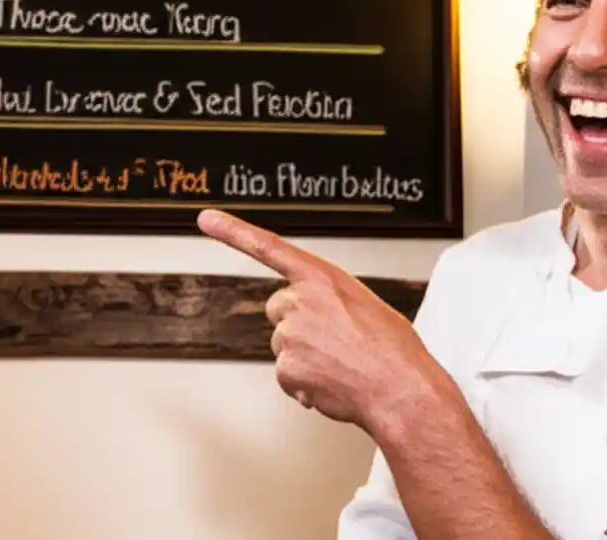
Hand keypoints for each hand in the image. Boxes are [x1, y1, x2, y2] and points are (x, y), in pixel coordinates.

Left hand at [197, 209, 448, 434]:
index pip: (270, 248)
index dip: (234, 232)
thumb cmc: (392, 349)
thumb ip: (333, 301)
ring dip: (304, 356)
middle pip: (278, 308)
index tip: (207, 218)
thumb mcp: (367, 305)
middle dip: (297, 324)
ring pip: (284, 345)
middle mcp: (301, 301)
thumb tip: (322, 320)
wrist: (400, 388)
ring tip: (341, 365)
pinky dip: (305, 383)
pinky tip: (333, 383)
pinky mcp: (285, 368)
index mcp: (323, 278)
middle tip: (332, 341)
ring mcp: (290, 335)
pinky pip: (287, 376)